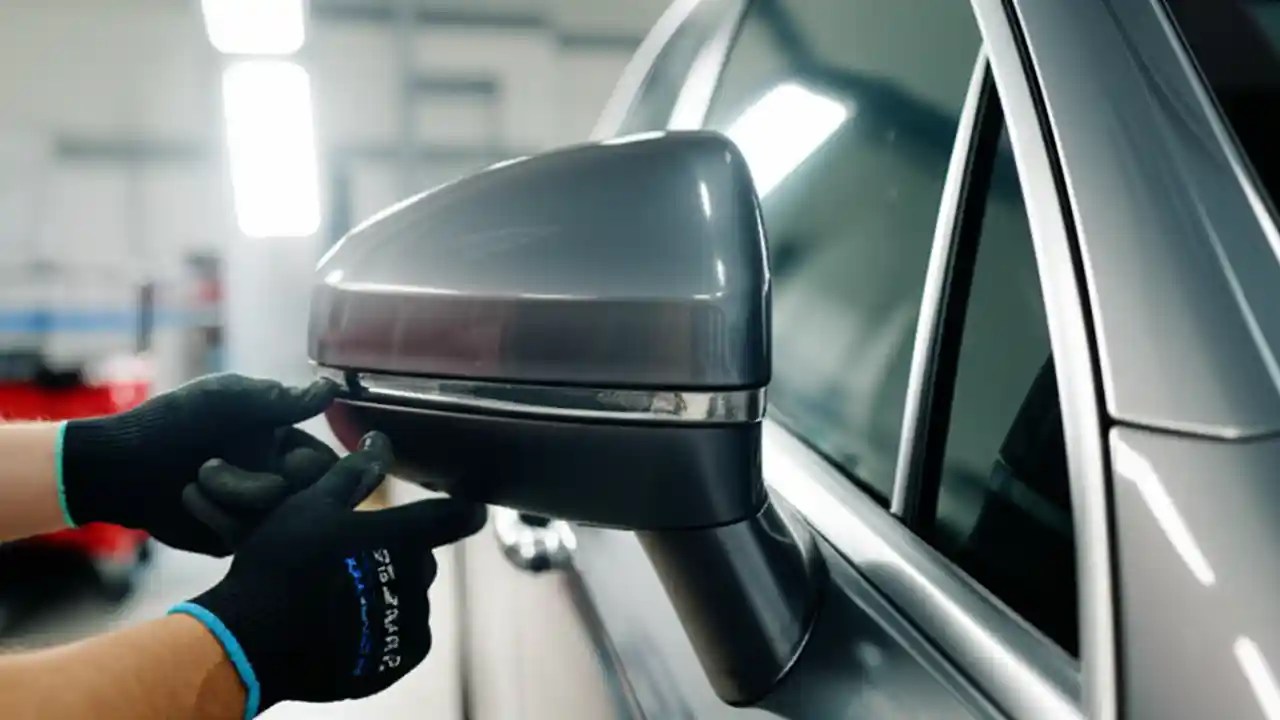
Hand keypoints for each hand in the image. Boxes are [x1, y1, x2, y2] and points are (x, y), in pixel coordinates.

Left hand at [59, 373, 341, 554]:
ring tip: (193, 480)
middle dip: (261, 482)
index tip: (287, 461)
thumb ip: (282, 401)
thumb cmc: (173, 423)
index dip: (309, 465)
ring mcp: (256, 512)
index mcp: (280, 442)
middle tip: (213, 465)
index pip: (324, 463)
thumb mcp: (229, 401)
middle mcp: (274, 477)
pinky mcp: (233, 538)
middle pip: (306, 495)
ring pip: (277, 518)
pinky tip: (186, 497)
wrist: (120, 466)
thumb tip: (333, 390)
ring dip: (231, 493)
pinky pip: (247, 538)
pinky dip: (215, 515)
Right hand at [171, 432, 486, 714]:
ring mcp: (411, 621)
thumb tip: (380, 439)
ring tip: (342, 596)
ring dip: (391, 591)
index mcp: (404, 536)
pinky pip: (406, 633)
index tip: (468, 510)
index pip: (456, 517)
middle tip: (354, 558)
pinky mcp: (400, 658)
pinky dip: (387, 626)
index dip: (464, 510)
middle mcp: (417, 578)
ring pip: (412, 595)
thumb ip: (354, 474)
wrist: (255, 641)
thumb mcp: (312, 506)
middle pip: (423, 557)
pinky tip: (350, 624)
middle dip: (400, 553)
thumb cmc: (282, 564)